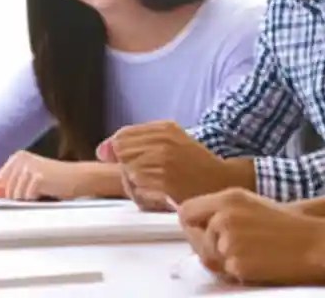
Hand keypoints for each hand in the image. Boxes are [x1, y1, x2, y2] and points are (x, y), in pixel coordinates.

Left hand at [0, 151, 76, 200]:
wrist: (78, 178)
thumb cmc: (55, 181)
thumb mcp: (27, 182)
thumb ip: (5, 186)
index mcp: (17, 158)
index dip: (0, 193)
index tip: (6, 198)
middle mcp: (21, 159)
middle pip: (5, 190)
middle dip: (17, 198)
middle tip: (34, 194)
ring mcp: (29, 167)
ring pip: (15, 195)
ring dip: (27, 199)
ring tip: (40, 193)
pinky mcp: (37, 176)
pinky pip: (26, 197)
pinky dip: (35, 199)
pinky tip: (45, 192)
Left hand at [104, 121, 247, 202]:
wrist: (223, 184)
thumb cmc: (196, 168)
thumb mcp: (172, 145)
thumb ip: (137, 143)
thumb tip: (101, 150)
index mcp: (165, 128)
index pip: (123, 135)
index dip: (118, 151)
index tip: (129, 163)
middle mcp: (163, 139)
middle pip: (121, 152)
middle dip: (128, 167)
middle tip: (149, 179)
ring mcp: (163, 159)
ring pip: (127, 172)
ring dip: (136, 184)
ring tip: (156, 189)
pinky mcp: (163, 179)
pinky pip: (137, 188)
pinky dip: (143, 196)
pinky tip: (159, 197)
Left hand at [178, 188, 324, 284]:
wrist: (316, 242)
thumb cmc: (288, 225)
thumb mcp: (250, 205)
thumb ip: (222, 211)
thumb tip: (199, 226)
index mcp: (227, 198)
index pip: (187, 211)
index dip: (192, 225)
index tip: (199, 232)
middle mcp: (223, 217)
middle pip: (195, 239)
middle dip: (207, 247)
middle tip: (232, 249)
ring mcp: (229, 241)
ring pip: (210, 258)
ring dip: (225, 261)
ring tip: (253, 254)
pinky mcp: (237, 263)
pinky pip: (228, 273)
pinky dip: (240, 272)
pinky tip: (259, 264)